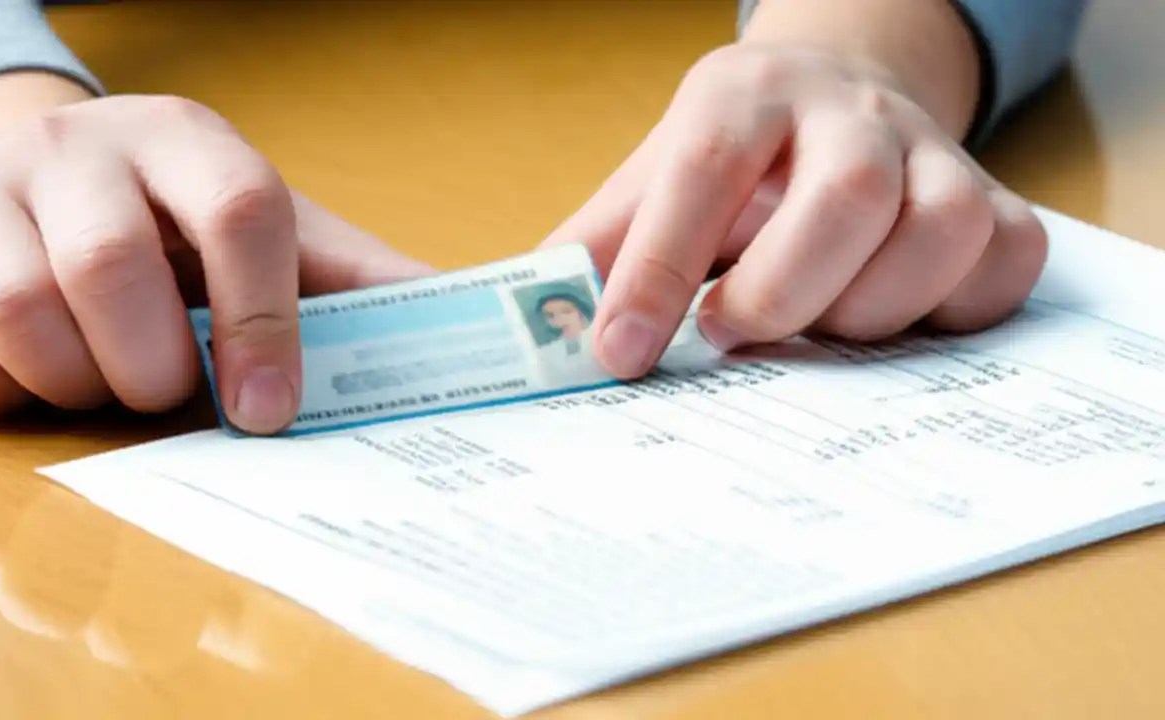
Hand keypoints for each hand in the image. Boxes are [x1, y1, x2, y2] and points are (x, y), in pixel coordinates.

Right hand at [0, 95, 430, 432]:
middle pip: (109, 266)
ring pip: (20, 309)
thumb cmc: (179, 226)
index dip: (262, 322)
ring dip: (78, 382)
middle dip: (151, 367)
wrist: (45, 184)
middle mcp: (80, 149)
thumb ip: (362, 283)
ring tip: (108, 382)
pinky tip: (38, 375)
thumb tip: (485, 333)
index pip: (240, 213)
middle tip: (170, 395)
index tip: (268, 414)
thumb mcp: (278, 236)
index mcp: (188, 142)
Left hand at [543, 44, 1046, 377]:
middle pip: (847, 196)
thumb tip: (531, 338)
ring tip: (817, 326)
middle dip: (782, 294)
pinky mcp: (995, 198)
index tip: (621, 353)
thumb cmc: (731, 165)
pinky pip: (1004, 262)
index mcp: (743, 98)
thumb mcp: (648, 186)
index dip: (657, 270)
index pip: (702, 173)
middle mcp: (849, 112)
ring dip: (868, 311)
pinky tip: (892, 317)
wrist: (834, 102)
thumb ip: (593, 253)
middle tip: (731, 331)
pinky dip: (950, 314)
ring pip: (940, 231)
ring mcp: (934, 150)